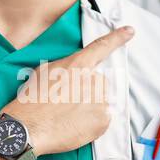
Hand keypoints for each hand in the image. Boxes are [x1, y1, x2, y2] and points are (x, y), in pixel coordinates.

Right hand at [0, 25, 134, 155]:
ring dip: (88, 108)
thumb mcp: (45, 72)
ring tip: (67, 116)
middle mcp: (94, 80)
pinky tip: (74, 125)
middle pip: (98, 82)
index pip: (102, 47)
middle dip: (87, 91)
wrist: (29, 127)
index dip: (117, 37)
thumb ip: (66, 67)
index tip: (129, 31)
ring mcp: (101, 100)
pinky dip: (91, 123)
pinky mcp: (103, 120)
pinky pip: (102, 119)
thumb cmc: (32, 100)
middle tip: (66, 103)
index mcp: (79, 64)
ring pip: (99, 102)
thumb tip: (73, 72)